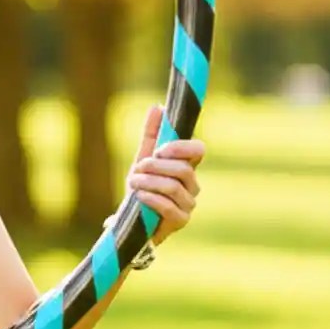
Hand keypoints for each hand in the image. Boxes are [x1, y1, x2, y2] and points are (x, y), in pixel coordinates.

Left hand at [125, 105, 204, 245]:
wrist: (131, 219)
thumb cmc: (141, 187)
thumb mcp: (142, 159)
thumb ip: (151, 135)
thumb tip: (157, 107)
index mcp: (186, 166)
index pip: (198, 150)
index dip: (181, 147)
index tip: (160, 149)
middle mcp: (192, 185)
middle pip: (183, 169)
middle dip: (156, 165)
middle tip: (138, 167)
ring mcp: (189, 204)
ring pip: (173, 187)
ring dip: (148, 182)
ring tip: (132, 182)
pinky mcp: (180, 221)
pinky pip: (168, 206)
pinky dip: (150, 198)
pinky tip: (139, 196)